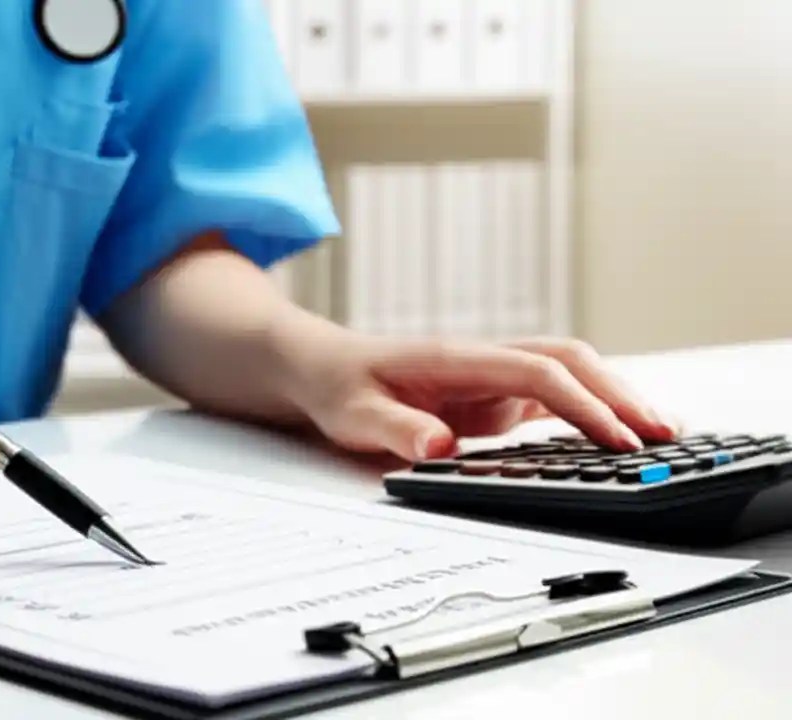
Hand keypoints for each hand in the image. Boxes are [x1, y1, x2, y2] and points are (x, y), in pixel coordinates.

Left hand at [290, 334, 676, 461]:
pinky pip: (551, 396)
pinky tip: (615, 435)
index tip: (615, 439)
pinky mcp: (490, 395)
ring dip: (613, 397)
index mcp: (455, 359)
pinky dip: (589, 410)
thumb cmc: (338, 385)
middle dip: (618, 394)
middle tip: (662, 435)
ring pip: (568, 373)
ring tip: (659, 434)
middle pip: (569, 362)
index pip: (536, 373)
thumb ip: (397, 430)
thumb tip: (441, 447)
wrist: (321, 367)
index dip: (581, 404)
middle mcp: (482, 361)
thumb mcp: (354, 414)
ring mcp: (489, 376)